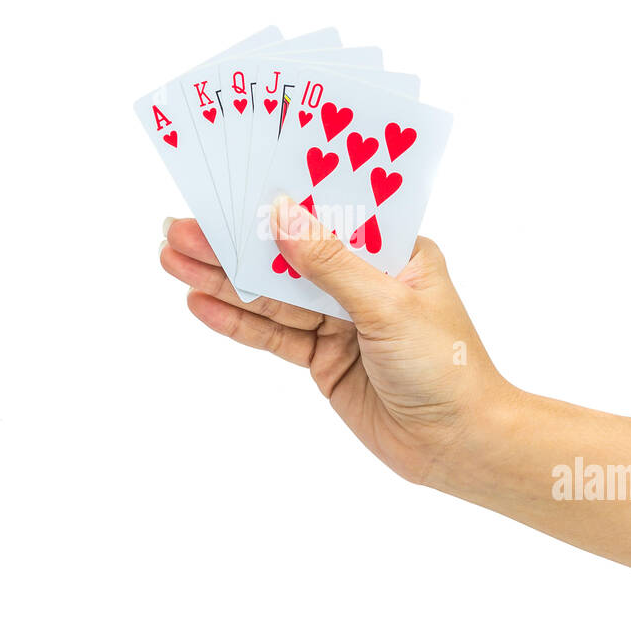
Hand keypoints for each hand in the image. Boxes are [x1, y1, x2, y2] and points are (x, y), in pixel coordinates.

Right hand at [159, 197, 515, 485]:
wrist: (459, 445)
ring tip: (171, 259)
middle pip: (288, 253)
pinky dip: (238, 321)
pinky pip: (275, 335)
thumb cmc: (445, 366)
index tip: (227, 185)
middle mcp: (364, 279)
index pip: (327, 213)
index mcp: (394, 250)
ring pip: (273, 294)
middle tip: (177, 227)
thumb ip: (331, 263)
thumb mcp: (390, 306)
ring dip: (223, 279)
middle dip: (234, 241)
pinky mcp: (324, 358)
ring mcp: (341, 320)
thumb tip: (281, 214)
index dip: (277, 198)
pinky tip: (199, 303)